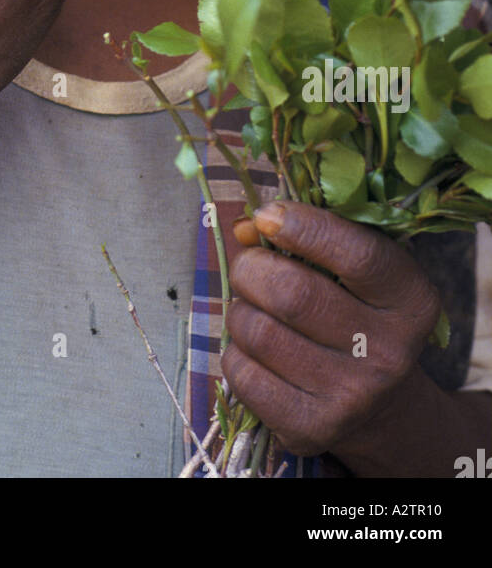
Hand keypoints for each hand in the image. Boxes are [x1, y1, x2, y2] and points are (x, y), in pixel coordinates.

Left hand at [223, 200, 440, 458]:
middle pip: (293, 294)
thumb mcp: (355, 273)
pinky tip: (254, 349)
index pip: (358, 255)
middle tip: (249, 267)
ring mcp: (350, 397)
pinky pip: (243, 373)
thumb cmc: (357, 316)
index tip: (267, 216)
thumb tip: (246, 226)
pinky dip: (234, 351)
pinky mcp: (311, 429)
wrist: (379, 408)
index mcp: (410, 301)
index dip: (304, 227)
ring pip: (259, 332)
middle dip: (252, 268)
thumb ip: (311, 237)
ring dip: (240, 310)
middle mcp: (387, 352)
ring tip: (254, 309)